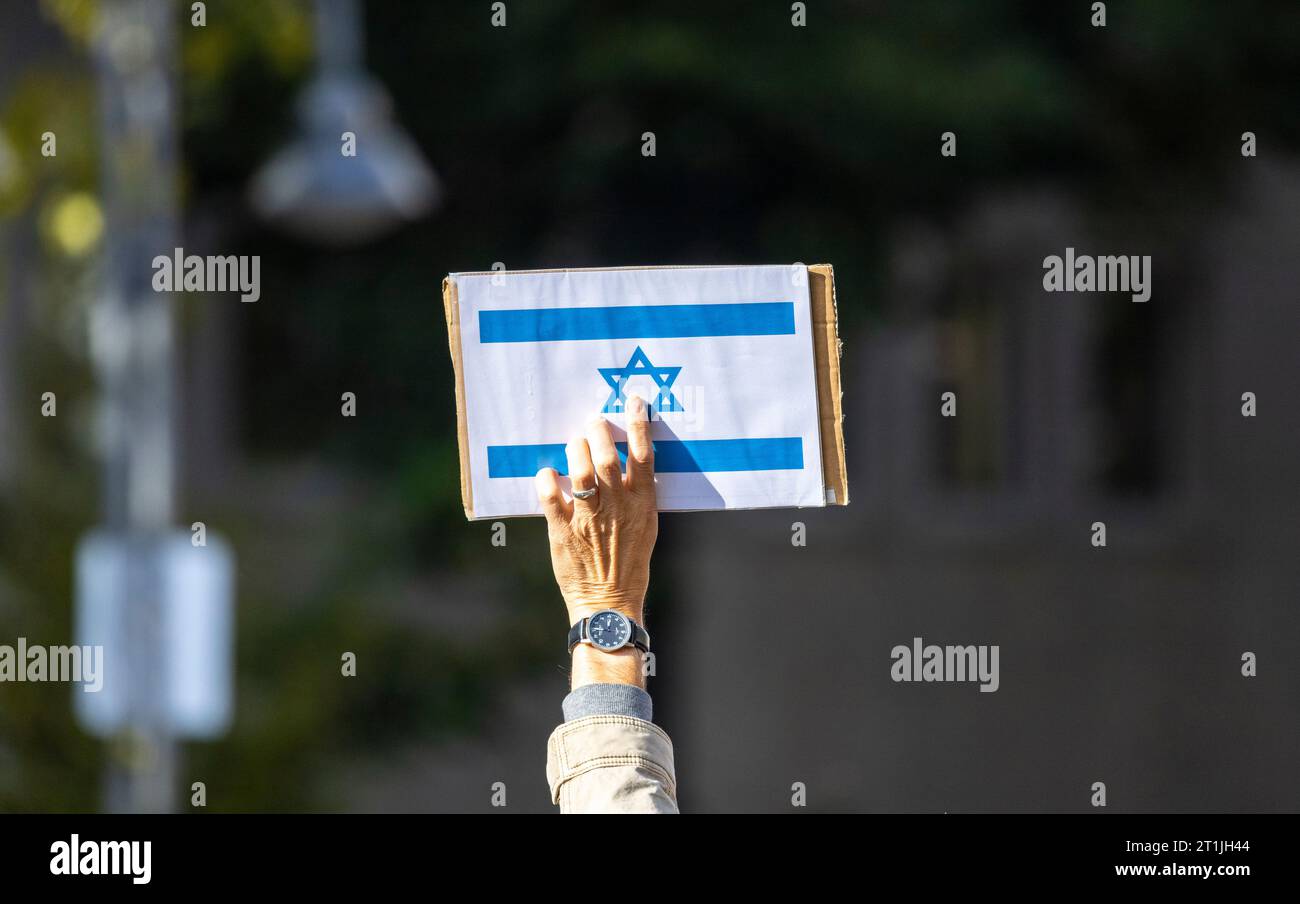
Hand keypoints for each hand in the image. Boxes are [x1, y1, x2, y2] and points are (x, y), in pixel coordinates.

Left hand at [536, 395, 657, 687]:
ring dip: (575, 451)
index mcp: (642, 506)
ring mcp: (589, 520)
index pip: (643, 457)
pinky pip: (551, 498)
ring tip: (574, 442)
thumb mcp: (646, 528)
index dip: (638, 426)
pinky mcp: (563, 532)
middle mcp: (617, 509)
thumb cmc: (629, 564)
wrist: (609, 604)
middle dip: (599, 433)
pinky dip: (547, 481)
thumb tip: (628, 463)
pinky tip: (546, 473)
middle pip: (607, 458)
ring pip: (580, 473)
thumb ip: (637, 496)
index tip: (634, 402)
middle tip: (593, 420)